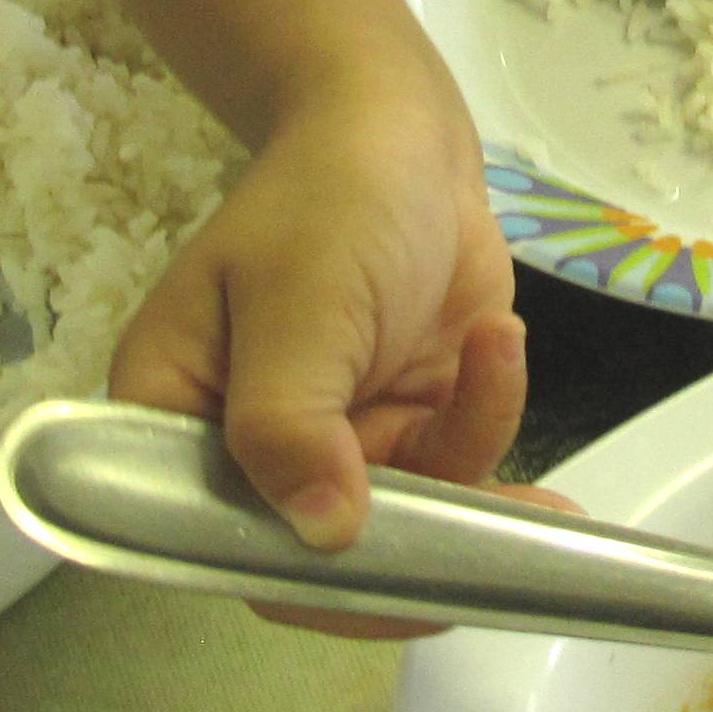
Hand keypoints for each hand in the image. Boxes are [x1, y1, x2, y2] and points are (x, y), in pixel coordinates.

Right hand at [102, 57, 525, 555]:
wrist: (399, 130)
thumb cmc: (324, 199)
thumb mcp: (298, 302)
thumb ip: (291, 423)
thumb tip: (322, 534)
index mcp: (175, 415)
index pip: (213, 535)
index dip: (293, 576)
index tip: (381, 581)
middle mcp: (246, 445)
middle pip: (313, 550)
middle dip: (410, 555)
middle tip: (489, 555)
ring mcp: (335, 439)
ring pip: (402, 523)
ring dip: (475, 504)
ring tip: (538, 486)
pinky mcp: (407, 420)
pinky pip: (454, 467)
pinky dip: (490, 426)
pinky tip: (500, 347)